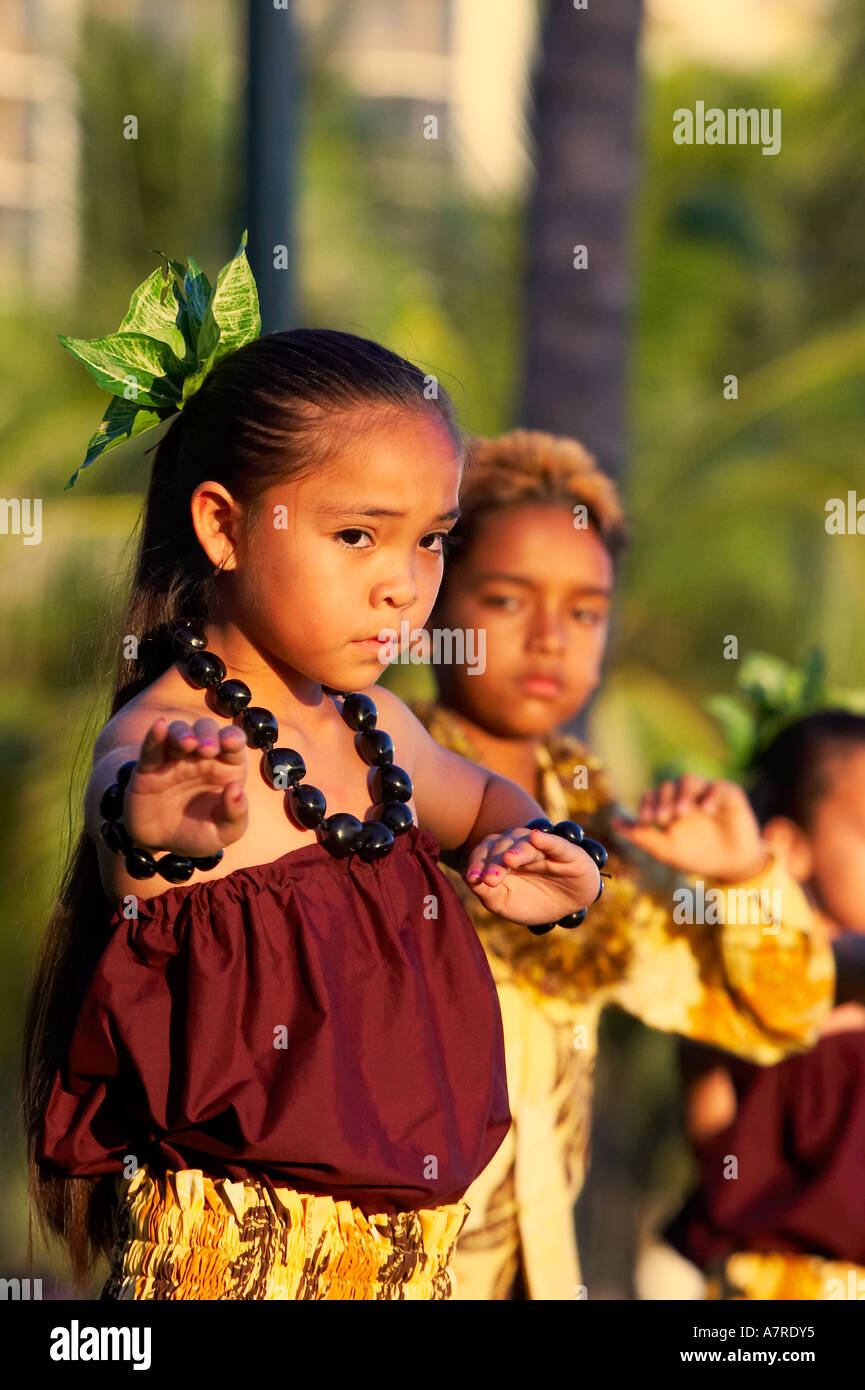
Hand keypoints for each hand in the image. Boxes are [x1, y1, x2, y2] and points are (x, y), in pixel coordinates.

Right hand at [122, 716, 248, 857]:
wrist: (161, 844)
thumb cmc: (198, 833)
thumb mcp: (223, 833)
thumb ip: (235, 814)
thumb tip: (237, 790)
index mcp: (225, 768)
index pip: (233, 742)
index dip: (233, 737)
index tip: (230, 742)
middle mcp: (200, 758)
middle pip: (205, 730)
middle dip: (208, 734)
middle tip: (208, 749)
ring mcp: (174, 759)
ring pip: (178, 732)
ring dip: (183, 732)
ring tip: (188, 744)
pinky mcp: (149, 768)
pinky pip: (151, 747)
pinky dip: (155, 735)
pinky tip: (159, 726)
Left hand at [462, 827, 600, 925]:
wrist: (570, 906)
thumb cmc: (533, 901)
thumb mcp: (506, 904)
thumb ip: (487, 894)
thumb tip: (469, 879)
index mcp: (501, 857)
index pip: (485, 853)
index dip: (477, 864)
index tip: (472, 878)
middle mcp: (520, 847)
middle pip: (502, 847)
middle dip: (494, 863)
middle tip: (488, 879)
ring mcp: (544, 849)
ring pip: (526, 844)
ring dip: (517, 850)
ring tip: (509, 859)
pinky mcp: (568, 852)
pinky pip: (556, 843)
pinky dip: (546, 840)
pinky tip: (536, 837)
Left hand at [611, 775, 768, 882]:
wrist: (731, 867)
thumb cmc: (696, 856)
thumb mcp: (666, 850)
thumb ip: (641, 836)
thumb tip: (614, 822)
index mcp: (668, 806)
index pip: (653, 795)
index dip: (648, 804)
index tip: (647, 821)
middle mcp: (685, 796)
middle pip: (669, 785)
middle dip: (663, 800)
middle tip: (663, 819)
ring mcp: (707, 793)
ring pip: (689, 780)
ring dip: (683, 794)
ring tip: (682, 813)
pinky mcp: (730, 794)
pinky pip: (719, 786)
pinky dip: (711, 795)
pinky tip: (706, 809)